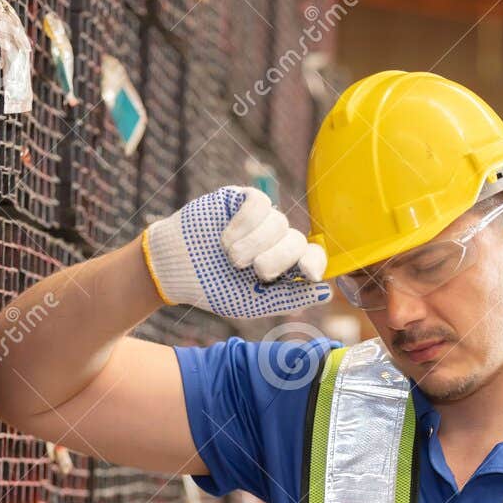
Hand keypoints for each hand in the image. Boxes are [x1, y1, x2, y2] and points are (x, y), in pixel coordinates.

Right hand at [141, 186, 331, 318]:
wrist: (175, 268)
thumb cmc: (213, 288)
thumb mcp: (251, 302)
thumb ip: (288, 299)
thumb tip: (326, 293)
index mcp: (283, 267)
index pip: (313, 257)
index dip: (316, 262)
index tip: (308, 272)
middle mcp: (276, 240)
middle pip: (298, 241)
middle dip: (279, 259)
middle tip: (255, 271)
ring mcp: (261, 219)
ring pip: (279, 222)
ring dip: (255, 244)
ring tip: (231, 257)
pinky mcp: (242, 200)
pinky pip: (260, 203)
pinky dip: (245, 223)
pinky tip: (227, 237)